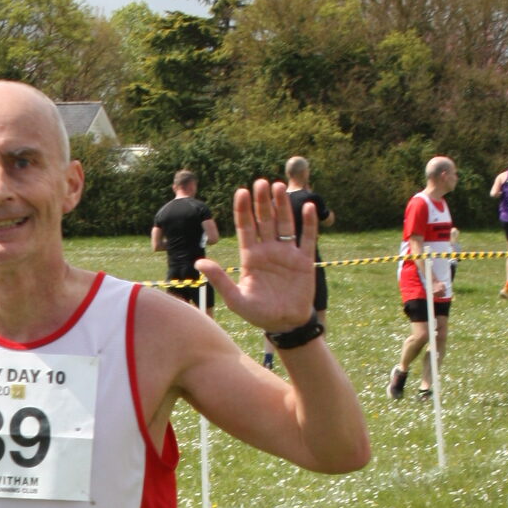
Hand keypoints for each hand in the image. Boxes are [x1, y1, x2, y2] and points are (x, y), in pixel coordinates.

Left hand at [201, 180, 314, 334]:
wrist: (285, 324)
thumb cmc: (258, 314)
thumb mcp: (235, 299)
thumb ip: (220, 280)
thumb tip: (199, 262)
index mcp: (251, 257)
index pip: (246, 228)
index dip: (243, 210)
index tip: (241, 192)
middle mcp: (268, 251)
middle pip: (264, 221)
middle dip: (261, 202)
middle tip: (260, 183)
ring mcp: (287, 254)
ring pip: (284, 223)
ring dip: (282, 206)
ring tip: (278, 187)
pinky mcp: (304, 260)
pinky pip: (307, 237)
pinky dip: (308, 222)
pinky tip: (307, 206)